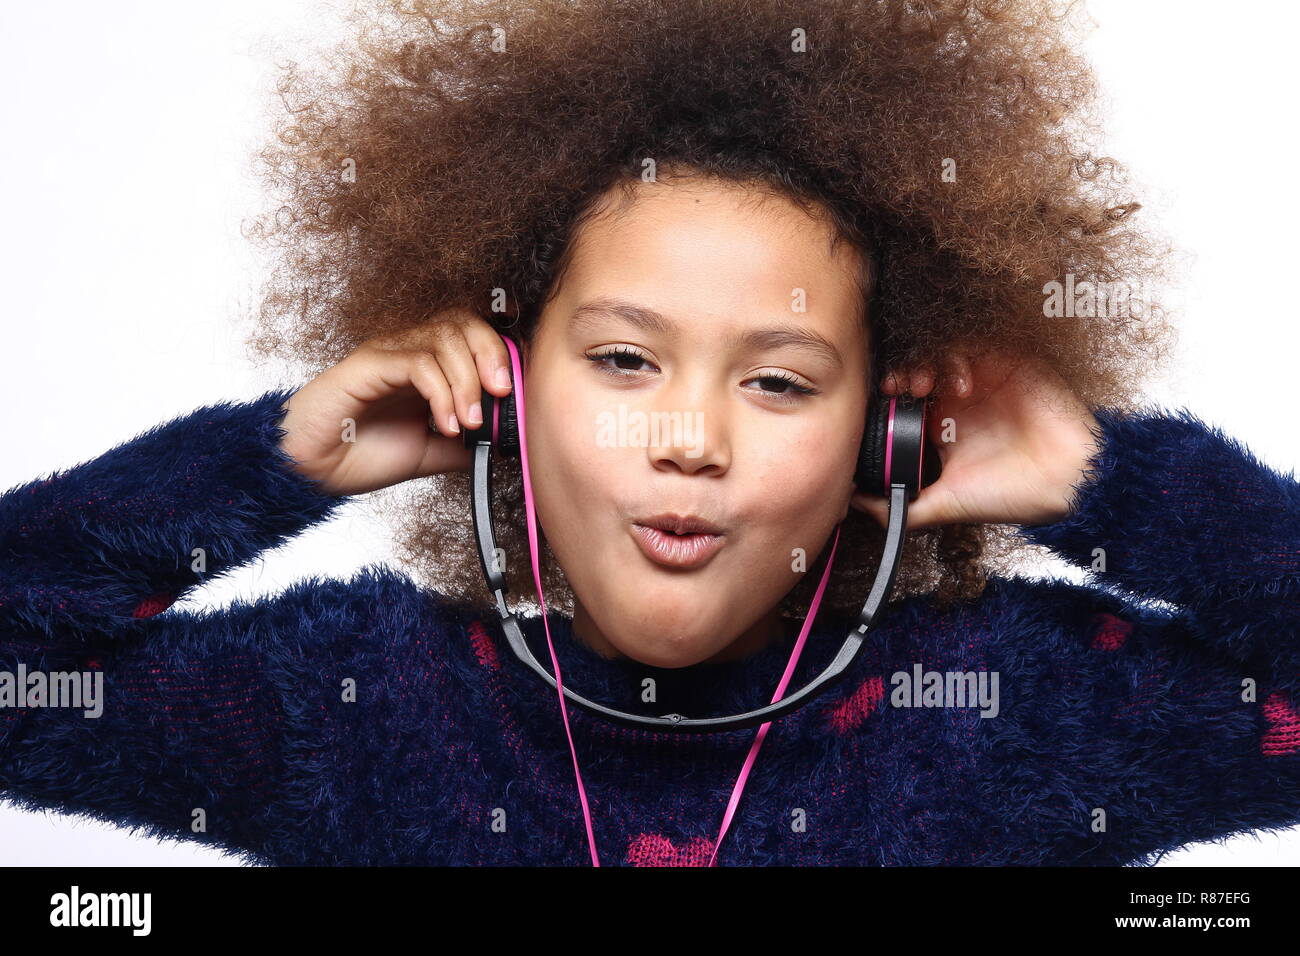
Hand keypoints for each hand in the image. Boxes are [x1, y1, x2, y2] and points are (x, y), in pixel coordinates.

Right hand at [277, 308, 513, 495]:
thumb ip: (467, 445)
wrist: (313, 470)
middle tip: (503, 394)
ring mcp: (389, 353)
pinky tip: (447, 424)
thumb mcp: (432, 453)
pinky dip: (442, 393)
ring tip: (471, 422)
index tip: (518, 389)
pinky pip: (418, 363)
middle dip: (493, 354)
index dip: (502, 353)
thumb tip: (508, 443)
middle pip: (465, 322)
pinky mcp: (369, 363)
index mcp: (428, 365)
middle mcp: (410, 351)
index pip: (474, 335)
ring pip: (445, 338)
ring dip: (468, 381)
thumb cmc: (362, 455)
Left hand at [851, 349, 1100, 528]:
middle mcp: (960, 401)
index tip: (877, 405)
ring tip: (924, 385)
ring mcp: (986, 379)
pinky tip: (961, 384)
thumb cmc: (1012, 496)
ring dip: (925, 363)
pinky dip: (960, 357)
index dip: (886, 398)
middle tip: (897, 389)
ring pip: (940, 352)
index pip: (903, 401)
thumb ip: (901, 508)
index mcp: (942, 427)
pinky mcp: (1011, 364)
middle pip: (917, 369)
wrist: (1068, 484)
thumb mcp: (945, 505)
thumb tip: (853, 506)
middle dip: (901, 375)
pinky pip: (976, 343)